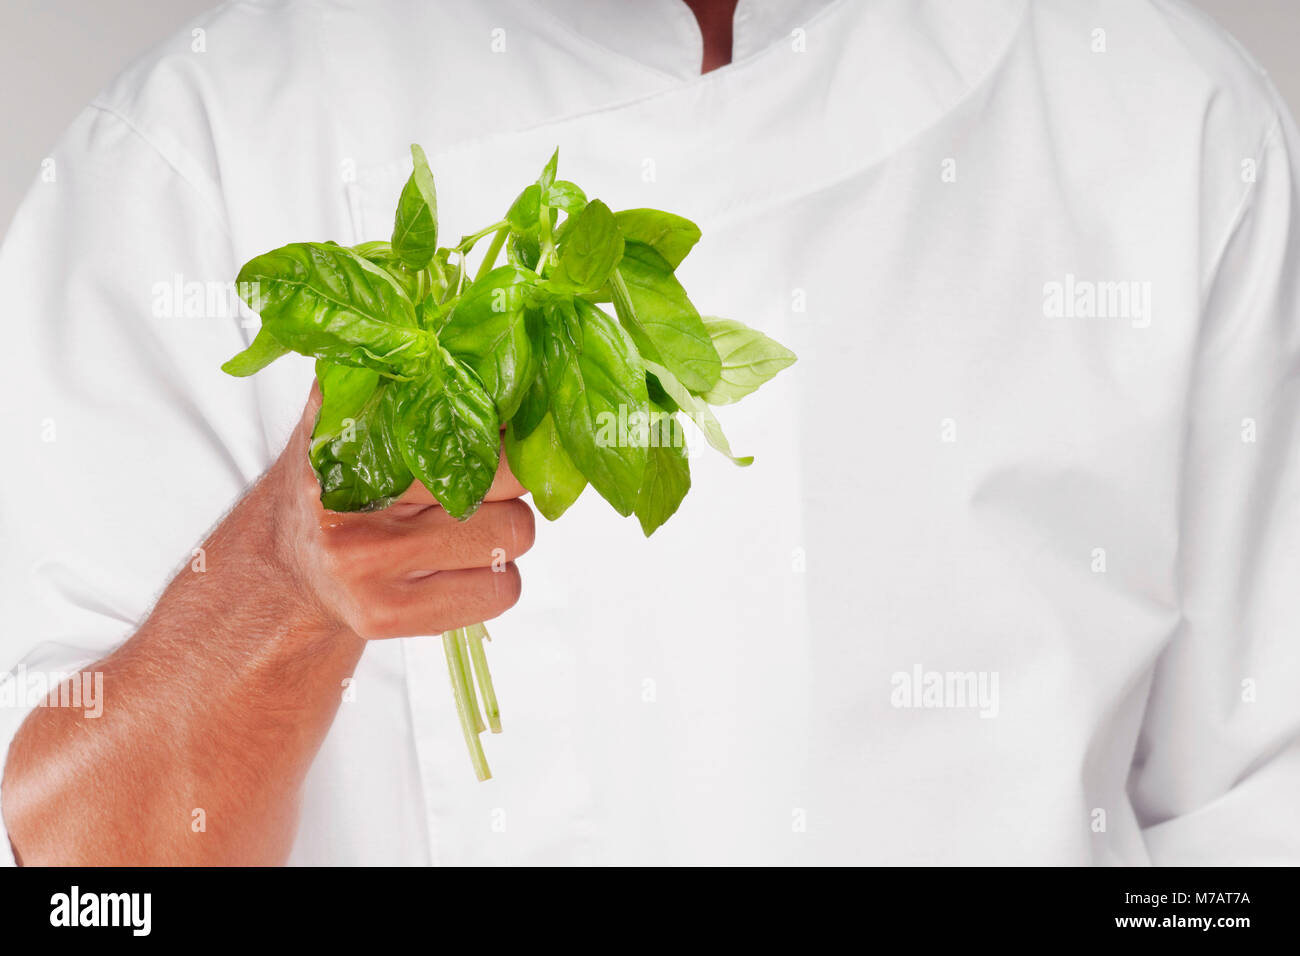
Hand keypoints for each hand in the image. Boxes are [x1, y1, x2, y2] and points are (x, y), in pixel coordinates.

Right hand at [273, 384, 535, 639]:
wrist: (288, 566)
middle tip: (481, 482)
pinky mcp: (388, 618)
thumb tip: (480, 346)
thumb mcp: (350, 411)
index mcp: (345, 443)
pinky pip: (502, 592)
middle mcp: (350, 509)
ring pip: (512, 536)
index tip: (501, 427)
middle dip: (507, 481)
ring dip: (506, 530)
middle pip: (503, 482)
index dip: (500, 425)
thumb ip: (400, 374)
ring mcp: (366, 570)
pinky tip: (459, 566)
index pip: (467, 425)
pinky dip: (497, 578)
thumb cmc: (341, 479)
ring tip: (466, 524)